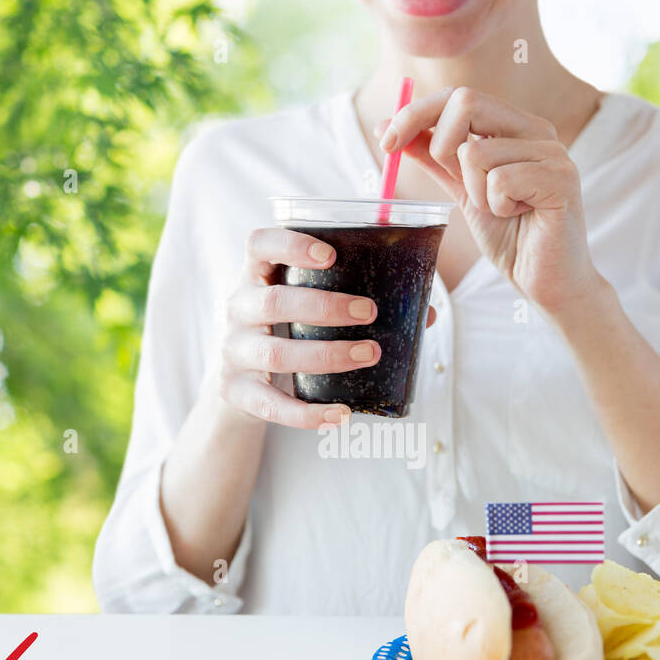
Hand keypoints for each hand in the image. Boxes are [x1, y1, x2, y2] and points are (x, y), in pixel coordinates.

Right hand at [218, 227, 381, 429]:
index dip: (290, 245)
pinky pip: (272, 405)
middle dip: (326, 307)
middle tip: (370, 313)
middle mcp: (238, 308)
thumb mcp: (308, 310)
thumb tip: (425, 312)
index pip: (259, 245)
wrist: (238, 384)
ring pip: (275, 353)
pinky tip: (341, 414)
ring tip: (368, 355)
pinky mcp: (236, 391)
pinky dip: (308, 414)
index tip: (331, 255)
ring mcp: (234, 351)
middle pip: (274, 301)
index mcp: (256, 276)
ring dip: (326, 355)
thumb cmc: (287, 332)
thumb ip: (356, 301)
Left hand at [381, 87, 598, 314]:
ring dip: (476, 193)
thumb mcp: (463, 191)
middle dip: (440, 146)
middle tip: (456, 185)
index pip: (457, 96)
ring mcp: (552, 151)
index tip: (385, 141)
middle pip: (466, 102)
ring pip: (476, 153)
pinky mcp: (561, 178)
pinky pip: (500, 180)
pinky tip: (519, 216)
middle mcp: (536, 129)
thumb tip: (387, 128)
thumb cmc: (512, 237)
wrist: (547, 280)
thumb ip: (433, 158)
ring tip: (504, 211)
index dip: (415, 113)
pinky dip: (497, 207)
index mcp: (514, 126)